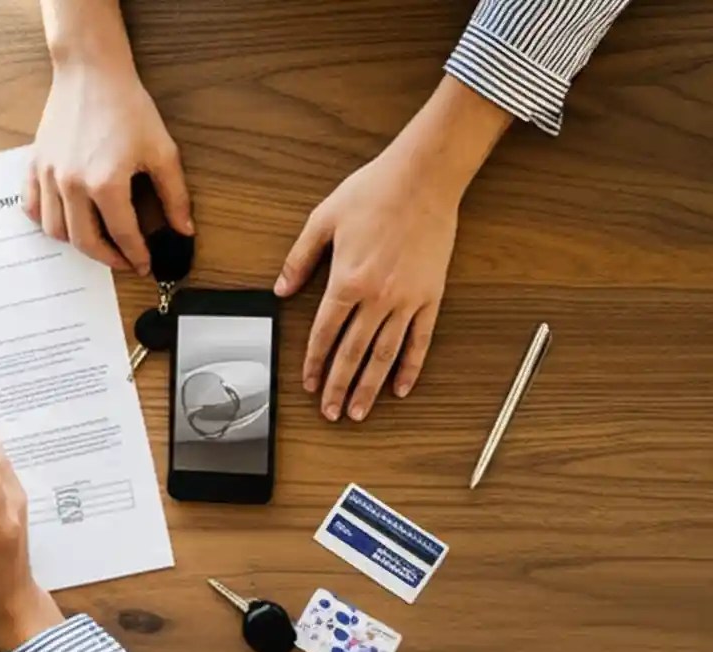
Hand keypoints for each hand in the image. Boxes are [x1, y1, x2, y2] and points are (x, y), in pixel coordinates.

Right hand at [24, 23, 192, 273]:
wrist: (91, 73)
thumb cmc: (127, 107)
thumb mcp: (162, 150)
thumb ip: (175, 195)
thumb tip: (184, 229)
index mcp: (105, 183)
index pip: (122, 235)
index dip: (136, 255)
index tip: (145, 265)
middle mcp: (72, 184)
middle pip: (85, 241)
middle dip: (108, 258)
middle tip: (124, 260)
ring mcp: (49, 175)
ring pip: (56, 230)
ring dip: (77, 243)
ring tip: (97, 240)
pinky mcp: (35, 165)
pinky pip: (32, 206)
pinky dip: (46, 220)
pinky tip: (65, 219)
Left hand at [275, 76, 510, 421]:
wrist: (424, 177)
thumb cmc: (375, 192)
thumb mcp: (323, 219)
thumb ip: (300, 258)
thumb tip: (281, 288)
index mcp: (347, 280)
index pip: (325, 333)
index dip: (315, 363)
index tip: (310, 384)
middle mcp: (377, 297)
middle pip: (352, 353)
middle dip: (339, 387)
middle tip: (331, 412)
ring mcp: (407, 300)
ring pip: (385, 355)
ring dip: (370, 386)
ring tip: (360, 411)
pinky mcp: (430, 296)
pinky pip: (420, 340)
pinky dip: (410, 367)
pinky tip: (400, 388)